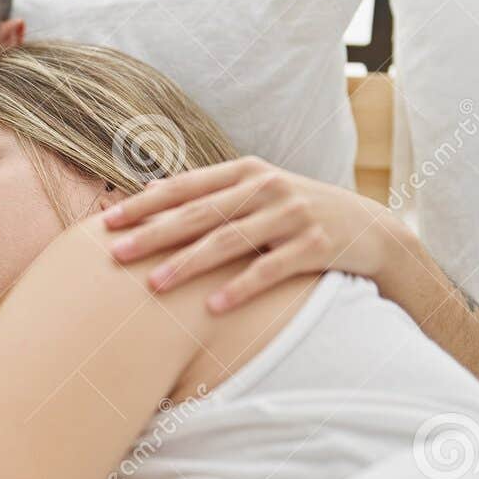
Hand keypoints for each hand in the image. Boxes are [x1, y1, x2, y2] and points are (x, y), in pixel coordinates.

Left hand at [103, 156, 412, 310]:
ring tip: (154, 284)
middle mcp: (267, 188)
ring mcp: (293, 216)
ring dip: (189, 263)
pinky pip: (271, 270)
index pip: (185, 186)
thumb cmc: (299, 213)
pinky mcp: (317, 245)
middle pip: (200, 212)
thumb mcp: (258, 191)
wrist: (371, 228)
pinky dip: (241, 288)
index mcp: (247, 172)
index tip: (108, 222)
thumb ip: (211, 190)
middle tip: (116, 253)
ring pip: (230, 240)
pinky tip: (213, 307)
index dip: (145, 204)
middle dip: (154, 234)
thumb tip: (151, 188)